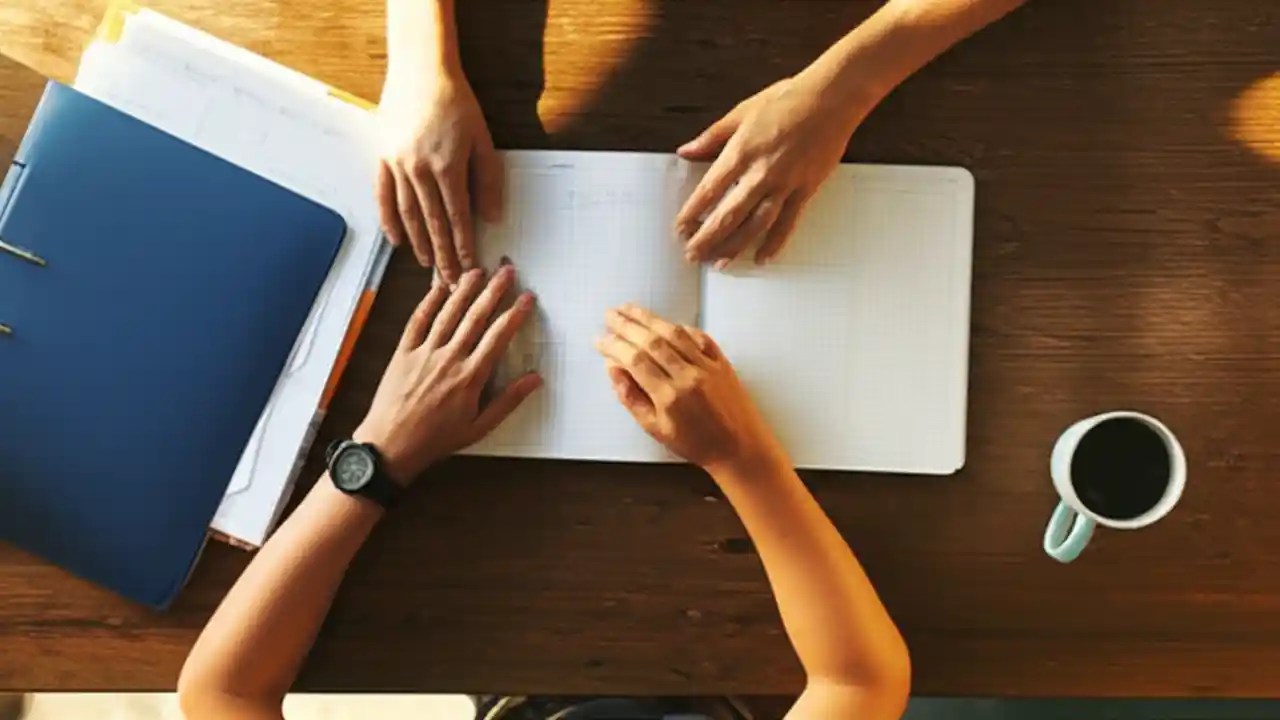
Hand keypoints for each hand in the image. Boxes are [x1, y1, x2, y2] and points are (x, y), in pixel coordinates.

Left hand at [354, 267, 539, 483]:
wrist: (390, 445)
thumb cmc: (436, 440)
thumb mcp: (479, 427)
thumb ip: (508, 401)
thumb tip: (534, 379)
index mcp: (470, 377)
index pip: (498, 336)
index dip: (515, 314)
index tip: (527, 298)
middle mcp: (449, 359)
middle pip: (476, 317)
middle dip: (494, 291)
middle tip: (507, 271)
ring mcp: (424, 353)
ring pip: (448, 313)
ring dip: (464, 290)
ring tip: (477, 271)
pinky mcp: (403, 353)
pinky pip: (417, 321)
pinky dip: (428, 302)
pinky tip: (439, 287)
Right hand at [377, 67, 502, 284]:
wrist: (421, 70)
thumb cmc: (456, 102)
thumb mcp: (482, 138)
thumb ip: (488, 179)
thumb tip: (491, 217)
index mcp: (448, 167)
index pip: (457, 218)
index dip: (464, 246)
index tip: (469, 269)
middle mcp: (420, 171)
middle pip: (432, 224)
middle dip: (443, 256)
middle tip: (449, 282)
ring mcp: (397, 166)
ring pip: (409, 214)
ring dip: (419, 244)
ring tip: (428, 266)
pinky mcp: (382, 158)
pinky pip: (384, 197)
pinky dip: (390, 221)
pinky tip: (397, 240)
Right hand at [594, 304, 786, 472]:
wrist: (740, 448)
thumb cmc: (696, 444)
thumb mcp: (655, 430)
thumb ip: (632, 399)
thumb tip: (613, 370)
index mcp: (669, 396)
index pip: (634, 361)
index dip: (614, 346)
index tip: (600, 339)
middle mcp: (688, 376)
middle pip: (651, 341)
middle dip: (627, 325)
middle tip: (610, 314)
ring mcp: (707, 366)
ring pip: (674, 334)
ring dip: (650, 318)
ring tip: (630, 309)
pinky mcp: (722, 362)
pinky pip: (700, 337)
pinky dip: (681, 328)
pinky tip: (667, 323)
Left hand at [675, 74, 868, 266]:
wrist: (830, 98)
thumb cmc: (786, 99)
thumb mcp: (741, 112)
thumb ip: (712, 137)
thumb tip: (685, 151)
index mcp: (741, 152)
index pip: (709, 190)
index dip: (692, 213)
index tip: (680, 228)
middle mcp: (761, 172)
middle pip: (728, 214)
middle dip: (708, 238)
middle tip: (693, 255)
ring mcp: (785, 184)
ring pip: (755, 224)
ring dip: (735, 247)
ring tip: (720, 264)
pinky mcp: (805, 189)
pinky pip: (788, 222)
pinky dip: (774, 243)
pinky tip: (762, 257)